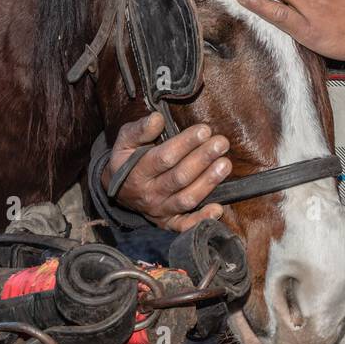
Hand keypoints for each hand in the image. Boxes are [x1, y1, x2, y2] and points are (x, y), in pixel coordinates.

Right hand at [101, 112, 232, 231]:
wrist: (118, 192)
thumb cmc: (126, 161)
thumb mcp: (124, 142)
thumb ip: (138, 130)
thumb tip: (157, 118)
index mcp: (137, 172)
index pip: (164, 157)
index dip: (186, 143)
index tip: (204, 130)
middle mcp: (149, 194)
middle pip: (180, 177)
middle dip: (203, 159)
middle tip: (221, 143)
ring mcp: (160, 210)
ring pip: (187, 199)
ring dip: (208, 182)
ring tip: (225, 165)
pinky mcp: (169, 222)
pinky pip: (186, 225)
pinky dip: (202, 219)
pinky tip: (218, 208)